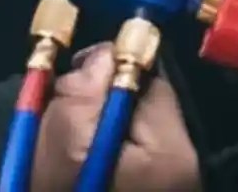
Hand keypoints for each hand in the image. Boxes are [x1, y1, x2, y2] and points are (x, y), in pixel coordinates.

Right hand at [34, 43, 200, 191]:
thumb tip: (98, 57)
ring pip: (122, 121)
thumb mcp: (66, 145)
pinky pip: (117, 145)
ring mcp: (162, 177)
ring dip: (88, 117)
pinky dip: (91, 142)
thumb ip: (84, 95)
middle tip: (60, 107)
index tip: (72, 73)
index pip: (148, 79)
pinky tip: (70, 155)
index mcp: (171, 151)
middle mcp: (177, 163)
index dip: (109, 68)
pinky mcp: (142, 182)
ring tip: (61, 138)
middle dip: (95, 94)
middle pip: (136, 99)